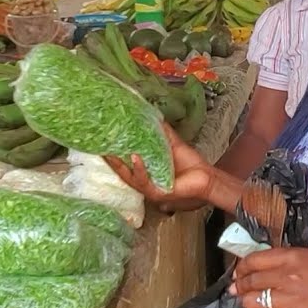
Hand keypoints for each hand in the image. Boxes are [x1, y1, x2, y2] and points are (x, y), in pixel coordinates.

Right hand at [104, 123, 229, 212]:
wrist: (206, 177)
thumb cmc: (190, 165)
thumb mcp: (172, 144)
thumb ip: (162, 131)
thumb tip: (152, 114)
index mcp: (146, 174)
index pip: (125, 166)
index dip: (113, 156)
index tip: (103, 142)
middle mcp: (145, 183)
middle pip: (123, 174)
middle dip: (111, 162)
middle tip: (100, 148)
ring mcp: (151, 190)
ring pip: (130, 179)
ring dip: (121, 166)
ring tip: (113, 153)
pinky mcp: (158, 194)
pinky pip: (145, 183)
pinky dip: (139, 170)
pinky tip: (136, 158)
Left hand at [230, 248, 307, 307]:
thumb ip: (287, 259)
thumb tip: (263, 267)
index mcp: (292, 256)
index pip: (253, 260)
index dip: (242, 267)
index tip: (239, 272)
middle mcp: (287, 276)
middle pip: (250, 282)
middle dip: (240, 287)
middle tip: (238, 290)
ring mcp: (290, 299)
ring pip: (253, 302)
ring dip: (249, 303)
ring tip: (251, 303)